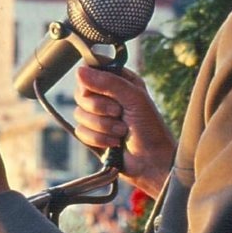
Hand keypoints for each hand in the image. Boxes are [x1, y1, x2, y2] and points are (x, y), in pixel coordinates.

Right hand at [73, 66, 174, 196]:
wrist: (152, 161)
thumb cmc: (150, 128)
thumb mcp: (134, 98)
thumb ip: (108, 82)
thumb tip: (80, 71)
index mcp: (120, 81)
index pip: (91, 71)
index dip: (92, 81)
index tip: (103, 91)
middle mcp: (107, 96)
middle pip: (81, 93)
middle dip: (99, 107)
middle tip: (119, 113)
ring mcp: (99, 116)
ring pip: (79, 113)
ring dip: (102, 125)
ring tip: (121, 131)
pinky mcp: (93, 135)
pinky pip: (80, 131)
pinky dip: (99, 139)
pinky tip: (114, 143)